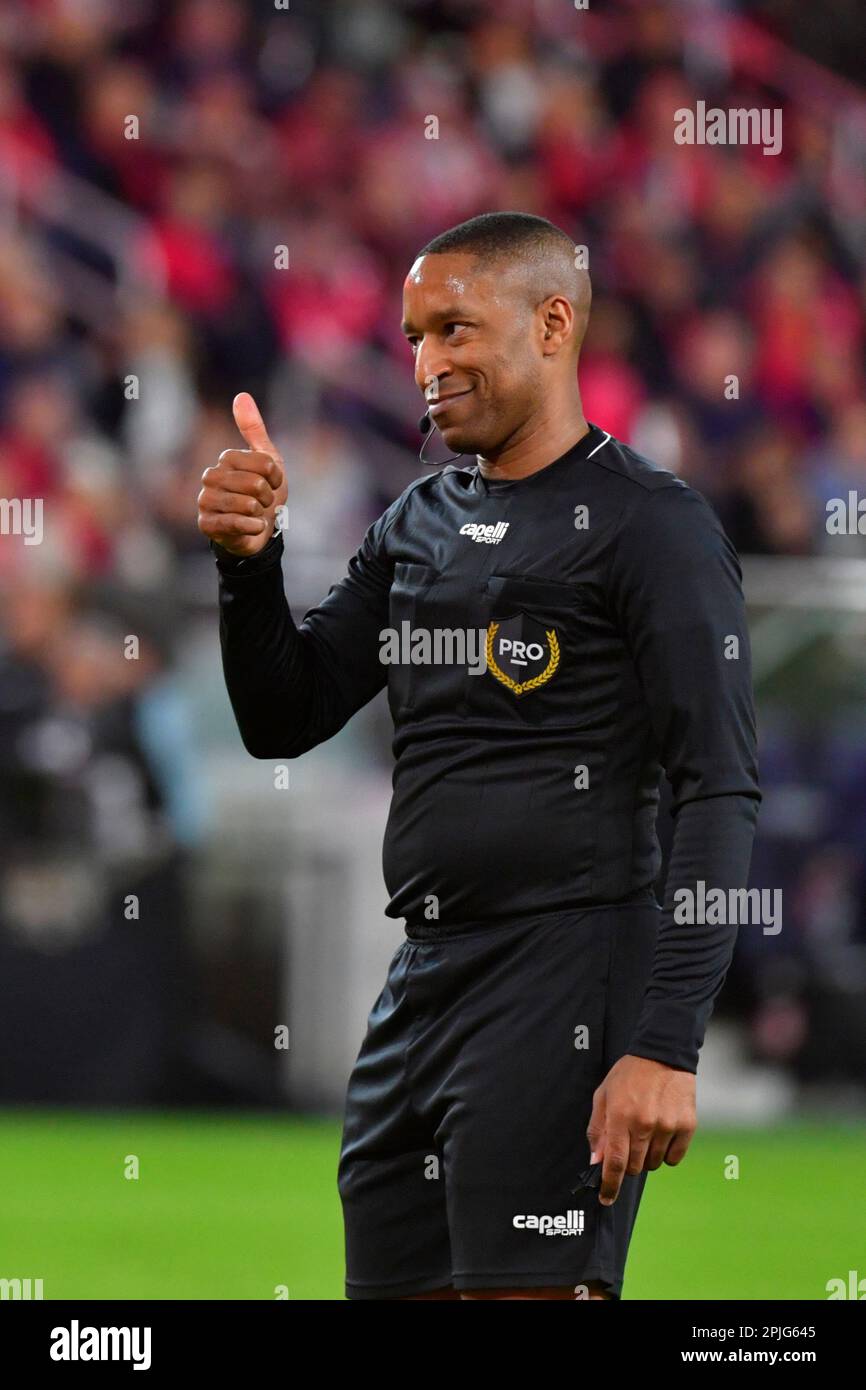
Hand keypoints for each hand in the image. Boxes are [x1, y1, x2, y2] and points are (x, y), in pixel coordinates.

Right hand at [197, 392, 287, 556]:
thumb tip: (241, 395)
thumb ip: (254, 429)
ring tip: (255, 514)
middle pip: (255, 484)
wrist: (259, 530)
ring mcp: (206, 501)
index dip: (275, 477)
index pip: (263, 463)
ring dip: (261, 514)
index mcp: (226, 459)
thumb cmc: (263, 493)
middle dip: (268, 498)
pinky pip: (237, 524)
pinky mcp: (206, 525)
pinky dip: (254, 527)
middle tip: (262, 502)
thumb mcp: (267, 459)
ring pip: (247, 504)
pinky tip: (253, 527)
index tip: (272, 483)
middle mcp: (210, 478)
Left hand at [586, 1054, 696, 1205]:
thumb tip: (596, 1161)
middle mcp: (645, 1124)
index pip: (615, 1162)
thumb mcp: (603, 1095)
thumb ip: (597, 1129)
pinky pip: (674, 1158)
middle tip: (628, 1143)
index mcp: (620, 1115)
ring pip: (654, 1163)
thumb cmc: (629, 1075)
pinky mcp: (687, 1126)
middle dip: (627, 1163)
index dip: (609, 1185)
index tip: (605, 1199)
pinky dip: (666, 1153)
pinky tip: (662, 1133)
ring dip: (646, 1156)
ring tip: (646, 1131)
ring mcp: (668, 1126)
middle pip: (634, 1166)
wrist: (663, 1054)